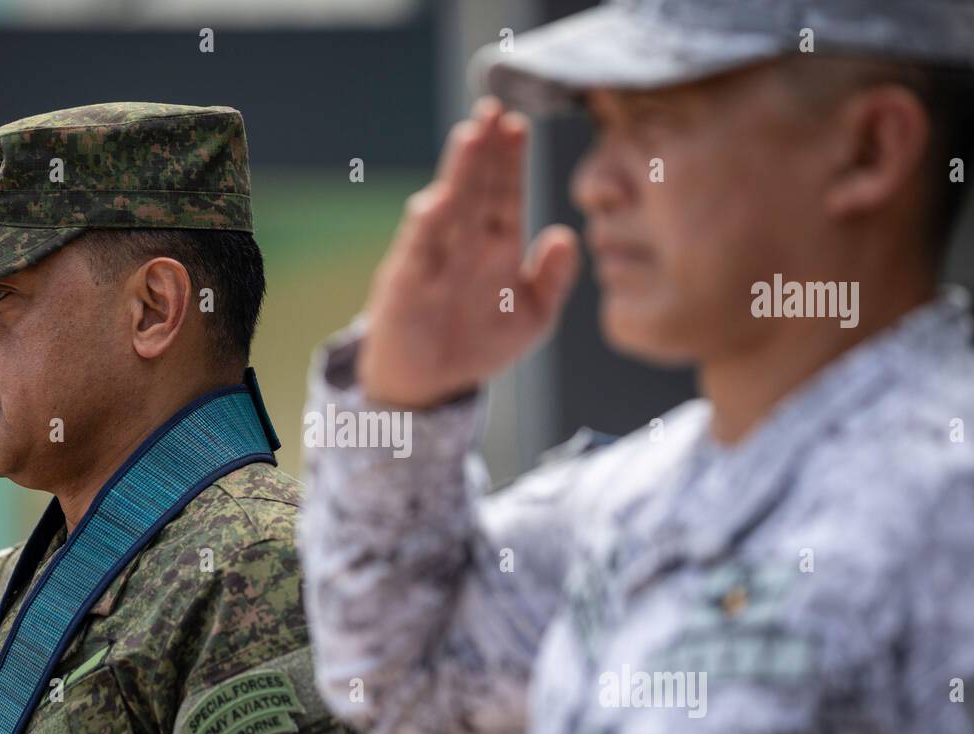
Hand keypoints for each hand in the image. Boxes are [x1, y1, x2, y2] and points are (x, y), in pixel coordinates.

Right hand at [357, 97, 580, 408]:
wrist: (428, 383)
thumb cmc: (480, 344)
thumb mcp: (532, 318)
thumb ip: (553, 280)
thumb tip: (566, 235)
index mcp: (497, 246)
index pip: (506, 194)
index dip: (512, 161)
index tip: (517, 125)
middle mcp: (464, 244)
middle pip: (477, 189)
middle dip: (486, 151)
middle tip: (492, 110)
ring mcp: (434, 259)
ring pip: (450, 209)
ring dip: (460, 174)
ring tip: (470, 137)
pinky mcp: (406, 284)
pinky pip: (419, 252)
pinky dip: (427, 228)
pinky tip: (438, 202)